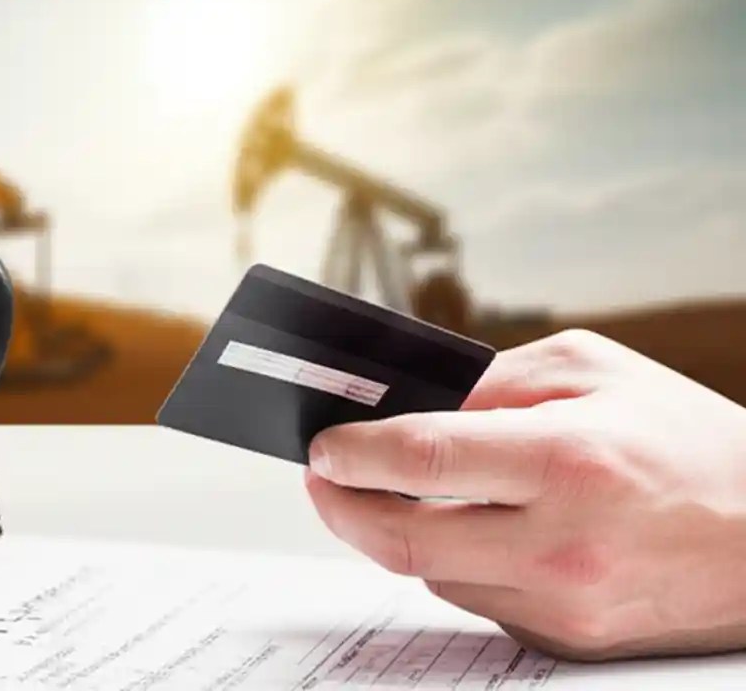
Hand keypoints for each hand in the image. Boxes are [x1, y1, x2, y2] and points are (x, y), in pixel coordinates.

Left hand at [304, 329, 745, 660]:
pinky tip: (458, 527)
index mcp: (568, 460)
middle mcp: (562, 545)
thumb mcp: (596, 371)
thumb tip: (411, 403)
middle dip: (342, 506)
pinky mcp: (565, 638)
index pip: (423, 460)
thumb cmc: (688, 442)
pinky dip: (452, 562)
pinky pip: (476, 599)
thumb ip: (493, 384)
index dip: (353, 453)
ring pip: (433, 574)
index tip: (322, 445)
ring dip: (395, 533)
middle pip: (404, 539)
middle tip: (322, 478)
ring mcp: (564, 605)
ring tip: (386, 493)